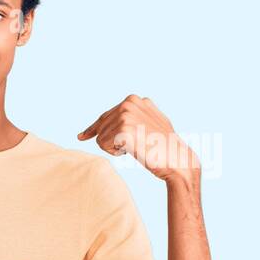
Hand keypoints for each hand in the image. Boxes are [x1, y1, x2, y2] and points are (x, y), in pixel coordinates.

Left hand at [78, 94, 199, 182]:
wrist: (177, 159)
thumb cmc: (164, 145)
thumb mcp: (151, 122)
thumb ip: (136, 115)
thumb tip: (116, 117)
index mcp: (134, 99)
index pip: (105, 115)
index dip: (93, 128)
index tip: (82, 136)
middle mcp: (129, 103)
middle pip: (101, 126)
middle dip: (112, 141)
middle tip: (135, 146)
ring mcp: (126, 115)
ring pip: (101, 137)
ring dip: (115, 148)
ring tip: (137, 147)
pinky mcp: (123, 129)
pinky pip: (103, 145)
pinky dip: (115, 152)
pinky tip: (132, 151)